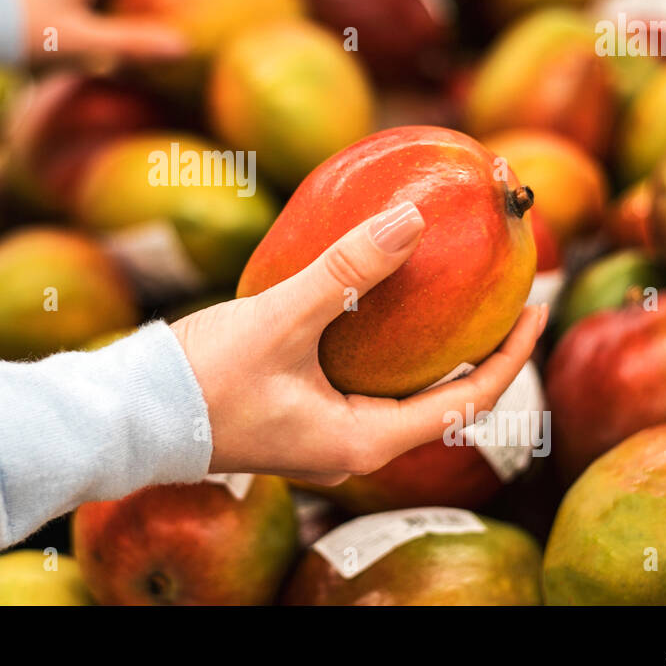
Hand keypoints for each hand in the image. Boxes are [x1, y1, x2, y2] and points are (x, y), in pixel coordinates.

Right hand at [170, 201, 548, 483]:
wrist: (126, 417)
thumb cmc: (199, 381)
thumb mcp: (280, 320)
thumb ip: (347, 271)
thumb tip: (414, 219)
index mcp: (361, 441)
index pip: (467, 401)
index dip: (511, 352)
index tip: (538, 303)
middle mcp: (349, 445)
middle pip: (440, 397)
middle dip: (475, 344)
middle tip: (499, 290)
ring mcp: (320, 433)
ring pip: (397, 386)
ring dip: (426, 342)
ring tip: (447, 287)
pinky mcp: (294, 413)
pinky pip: (359, 376)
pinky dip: (380, 339)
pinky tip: (373, 296)